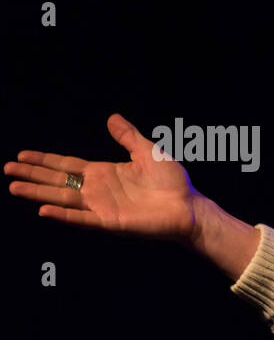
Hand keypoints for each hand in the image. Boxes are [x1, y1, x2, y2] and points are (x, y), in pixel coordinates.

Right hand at [5, 114, 201, 243]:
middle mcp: (99, 190)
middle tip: (6, 170)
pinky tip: (43, 210)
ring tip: (14, 187)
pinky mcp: (111, 222)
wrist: (189, 207)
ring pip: (63, 199)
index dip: (44, 161)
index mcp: (105, 173)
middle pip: (58, 181)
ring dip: (38, 193)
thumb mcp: (148, 152)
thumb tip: (112, 117)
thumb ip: (127, 137)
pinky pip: (83, 218)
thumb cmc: (172, 182)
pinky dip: (63, 215)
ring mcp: (103, 207)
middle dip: (32, 175)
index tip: (21, 156)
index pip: (67, 165)